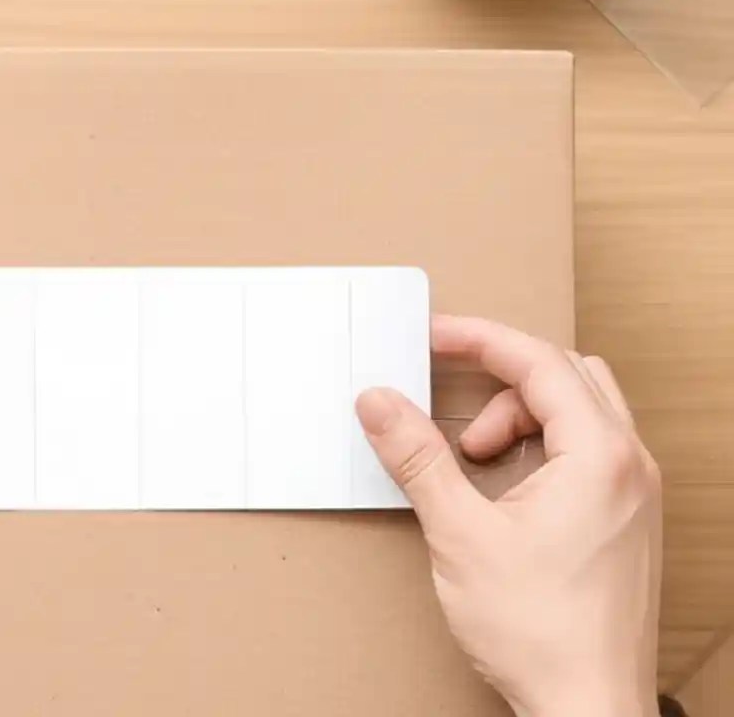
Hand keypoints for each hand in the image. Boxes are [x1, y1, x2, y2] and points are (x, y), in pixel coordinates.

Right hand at [355, 315, 660, 716]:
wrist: (586, 705)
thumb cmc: (541, 631)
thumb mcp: (460, 534)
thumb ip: (417, 459)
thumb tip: (380, 403)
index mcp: (600, 455)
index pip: (539, 362)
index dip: (480, 340)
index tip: (435, 336)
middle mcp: (631, 465)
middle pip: (567, 376)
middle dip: (501, 383)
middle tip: (450, 408)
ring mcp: (637, 494)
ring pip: (583, 412)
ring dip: (521, 417)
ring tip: (474, 461)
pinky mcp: (629, 521)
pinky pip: (591, 451)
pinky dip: (543, 448)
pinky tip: (505, 488)